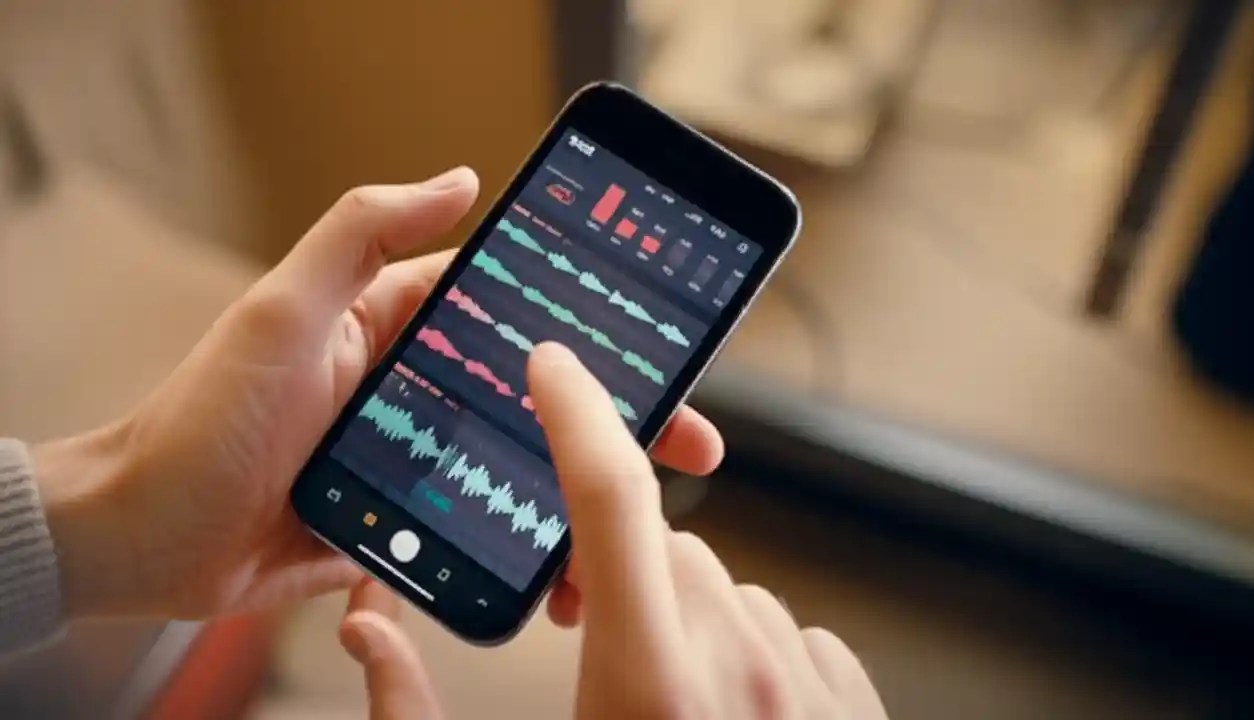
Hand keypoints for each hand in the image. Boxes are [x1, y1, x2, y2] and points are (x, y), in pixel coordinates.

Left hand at [32, 169, 724, 618]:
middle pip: (537, 397)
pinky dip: (529, 548)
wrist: (146, 540)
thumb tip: (459, 179)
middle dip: (616, 419)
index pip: (510, 314)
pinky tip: (567, 569)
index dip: (585, 324)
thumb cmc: (205, 420)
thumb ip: (363, 233)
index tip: (654, 342)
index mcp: (395, 329)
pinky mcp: (403, 524)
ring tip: (637, 524)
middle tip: (685, 442)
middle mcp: (413, 391)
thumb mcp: (285, 311)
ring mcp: (413, 461)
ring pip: (520, 467)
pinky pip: (480, 530)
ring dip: (581, 490)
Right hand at [338, 343, 886, 718]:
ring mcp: (813, 692)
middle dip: (625, 579)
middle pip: (669, 553)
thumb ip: (413, 718)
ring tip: (669, 708)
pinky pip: (797, 636)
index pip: (610, 500)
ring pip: (733, 594)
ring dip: (691, 624)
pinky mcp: (859, 711)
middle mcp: (742, 675)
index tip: (551, 364)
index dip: (575, 413)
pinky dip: (758, 658)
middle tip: (599, 647)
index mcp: (645, 689)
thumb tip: (364, 632)